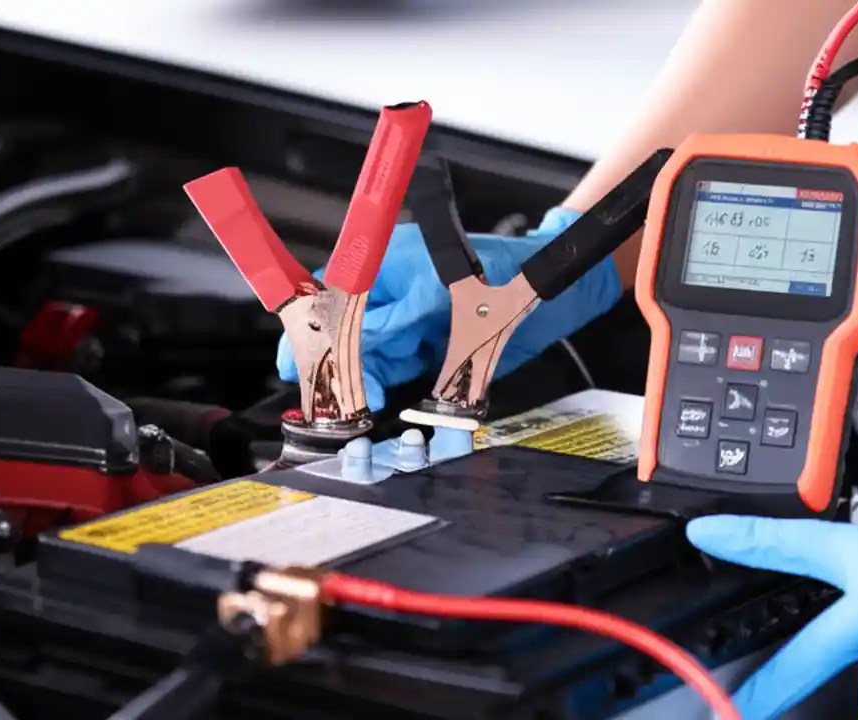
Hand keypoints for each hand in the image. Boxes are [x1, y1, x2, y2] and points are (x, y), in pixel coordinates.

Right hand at [277, 207, 621, 410]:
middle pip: (349, 338)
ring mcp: (412, 328)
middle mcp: (393, 299)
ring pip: (372, 363)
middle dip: (339, 367)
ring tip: (361, 406)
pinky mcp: (433, 356)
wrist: (556, 293)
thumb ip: (403, 314)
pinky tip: (384, 404)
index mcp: (386, 266)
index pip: (334, 298)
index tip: (301, 360)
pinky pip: (402, 378)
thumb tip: (364, 335)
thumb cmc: (506, 266)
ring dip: (364, 385)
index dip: (313, 330)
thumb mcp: (446, 287)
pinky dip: (393, 394)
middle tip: (334, 395)